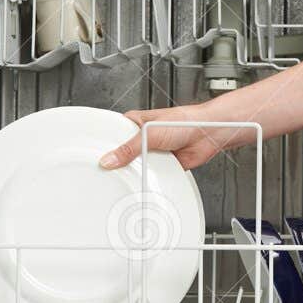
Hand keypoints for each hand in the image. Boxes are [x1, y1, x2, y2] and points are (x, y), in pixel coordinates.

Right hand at [98, 104, 239, 170]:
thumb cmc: (185, 121)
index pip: (112, 134)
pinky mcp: (163, 164)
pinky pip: (152, 174)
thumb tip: (109, 159)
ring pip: (137, 166)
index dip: (103, 146)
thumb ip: (129, 148)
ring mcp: (153, 151)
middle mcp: (142, 137)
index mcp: (135, 123)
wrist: (208, 134)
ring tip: (128, 177)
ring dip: (137, 171)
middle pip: (123, 153)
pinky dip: (150, 179)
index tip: (93, 158)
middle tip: (108, 172)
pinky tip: (145, 182)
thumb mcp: (150, 133)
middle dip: (119, 163)